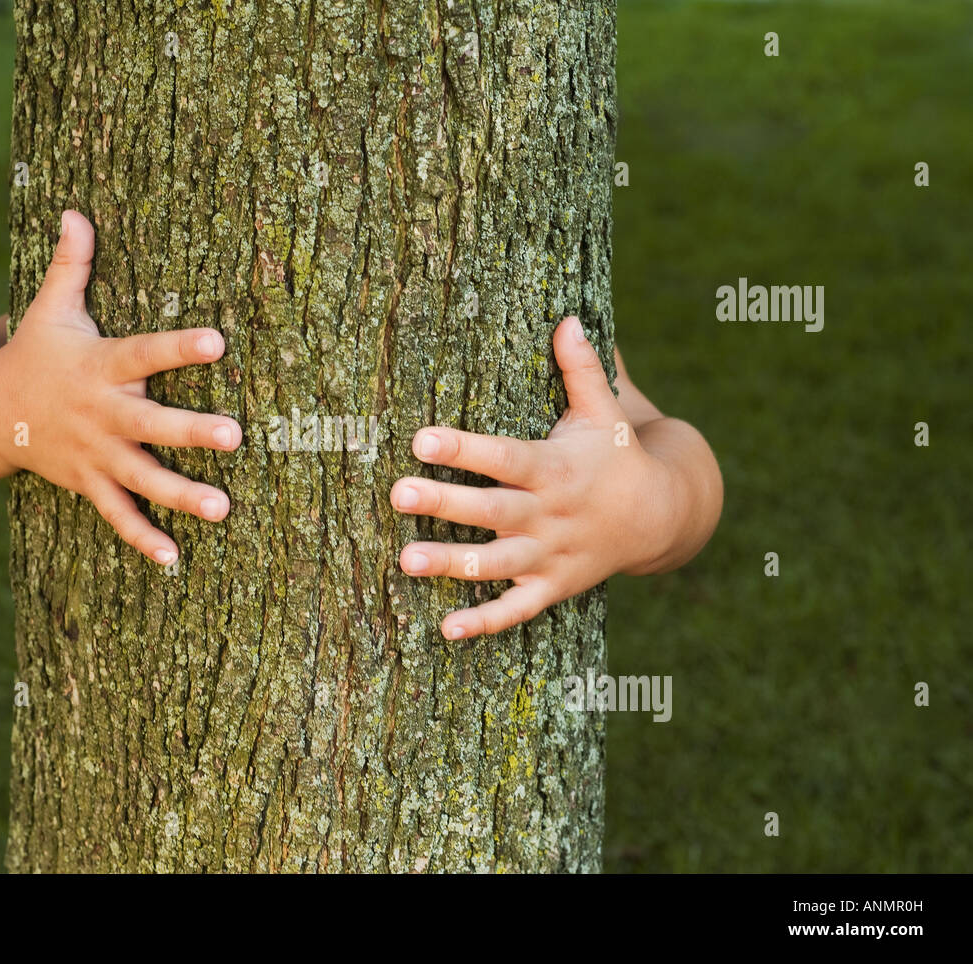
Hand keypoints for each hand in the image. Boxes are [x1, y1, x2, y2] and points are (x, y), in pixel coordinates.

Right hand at [0, 210, 241, 564]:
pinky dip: (142, 538)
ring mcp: (95, 454)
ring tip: (223, 509)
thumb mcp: (48, 308)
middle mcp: (101, 414)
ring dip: (181, 495)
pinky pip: (117, 515)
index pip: (144, 353)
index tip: (219, 340)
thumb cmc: (32, 354)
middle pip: (151, 424)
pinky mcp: (88, 483)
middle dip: (191, 431)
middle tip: (235, 436)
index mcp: (99, 367)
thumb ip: (72, 264)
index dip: (179, 347)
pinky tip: (174, 559)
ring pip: (142, 478)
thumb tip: (75, 210)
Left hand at [390, 316, 675, 639]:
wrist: (662, 518)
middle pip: (491, 510)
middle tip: (398, 493)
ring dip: (451, 564)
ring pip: (496, 564)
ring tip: (404, 560)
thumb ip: (582, 369)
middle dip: (444, 503)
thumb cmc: (617, 454)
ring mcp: (549, 555)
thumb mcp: (605, 411)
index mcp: (554, 468)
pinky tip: (445, 629)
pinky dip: (484, 623)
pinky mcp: (551, 588)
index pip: (503, 457)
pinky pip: (516, 610)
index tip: (420, 438)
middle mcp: (548, 514)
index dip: (464, 448)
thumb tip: (567, 318)